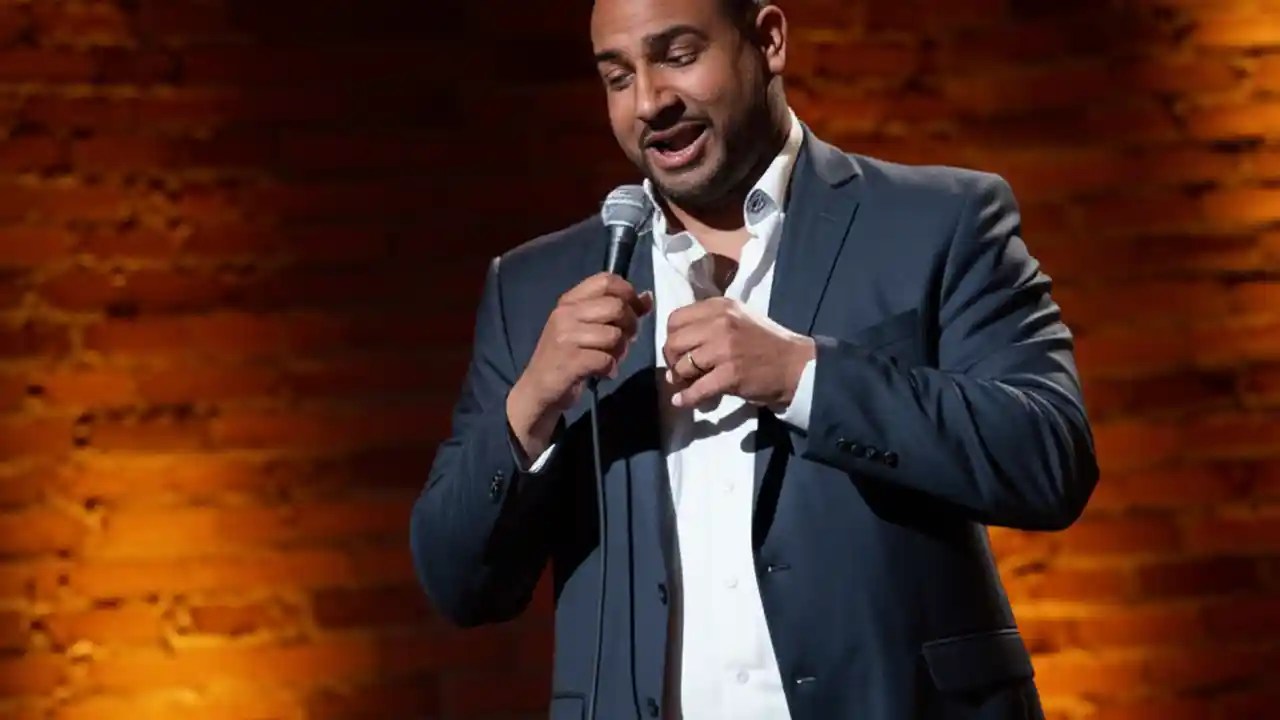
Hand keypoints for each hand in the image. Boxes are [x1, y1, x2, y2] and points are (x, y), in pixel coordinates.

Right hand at [507, 272, 653, 458]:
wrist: (538, 389)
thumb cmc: (566, 356)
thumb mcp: (585, 327)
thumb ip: (614, 310)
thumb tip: (647, 297)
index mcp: (569, 301)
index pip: (606, 280)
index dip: (629, 293)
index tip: (636, 310)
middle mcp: (566, 314)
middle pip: (616, 307)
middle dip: (630, 325)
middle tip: (626, 341)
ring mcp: (566, 337)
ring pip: (615, 335)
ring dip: (621, 351)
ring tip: (611, 359)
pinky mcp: (570, 362)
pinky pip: (607, 360)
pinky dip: (611, 369)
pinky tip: (603, 372)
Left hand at [663, 297, 814, 409]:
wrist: (796, 365)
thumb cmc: (766, 344)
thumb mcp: (738, 319)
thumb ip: (709, 324)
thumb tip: (676, 345)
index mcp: (720, 307)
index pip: (675, 319)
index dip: (671, 338)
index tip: (679, 351)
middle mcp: (720, 322)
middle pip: (674, 342)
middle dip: (671, 360)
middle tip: (679, 371)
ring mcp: (724, 348)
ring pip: (682, 365)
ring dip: (680, 379)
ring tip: (686, 385)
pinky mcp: (730, 374)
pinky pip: (697, 389)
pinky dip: (687, 398)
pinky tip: (683, 402)